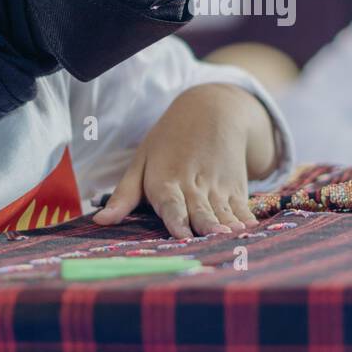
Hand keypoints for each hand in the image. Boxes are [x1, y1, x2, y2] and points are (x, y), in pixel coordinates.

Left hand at [92, 84, 276, 237]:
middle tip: (210, 239)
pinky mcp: (237, 188)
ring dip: (227, 225)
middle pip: (199, 209)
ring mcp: (218, 186)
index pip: (171, 202)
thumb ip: (124, 195)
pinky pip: (241, 208)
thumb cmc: (168, 141)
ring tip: (232, 237)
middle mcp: (193, 184)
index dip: (176, 219)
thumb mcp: (141, 160)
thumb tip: (100, 221)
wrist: (212, 112)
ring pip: (222, 211)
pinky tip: (250, 232)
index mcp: (165, 179)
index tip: (181, 235)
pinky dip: (246, 220)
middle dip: (205, 225)